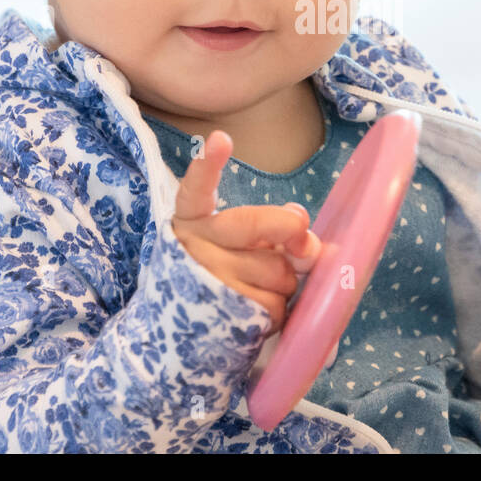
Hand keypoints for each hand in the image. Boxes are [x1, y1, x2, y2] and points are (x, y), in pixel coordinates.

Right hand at [171, 129, 321, 332]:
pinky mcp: (228, 316)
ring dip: (284, 283)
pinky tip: (254, 315)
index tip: (221, 139)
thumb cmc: (212, 278)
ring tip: (258, 289)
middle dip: (291, 231)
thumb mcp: (229, 243)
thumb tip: (306, 232)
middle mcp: (195, 247)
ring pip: (279, 273)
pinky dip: (278, 312)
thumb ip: (266, 227)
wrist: (175, 341)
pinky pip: (278, 307)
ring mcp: (210, 283)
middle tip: (301, 243)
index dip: (208, 165)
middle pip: (257, 224)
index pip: (195, 189)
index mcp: (191, 221)